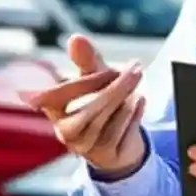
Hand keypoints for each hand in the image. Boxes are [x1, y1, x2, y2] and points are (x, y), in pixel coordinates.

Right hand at [21, 35, 147, 177]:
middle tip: (136, 69)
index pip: (60, 95)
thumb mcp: (94, 78)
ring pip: (108, 121)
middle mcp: (65, 131)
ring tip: (137, 83)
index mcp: (54, 109)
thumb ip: (86, 61)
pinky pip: (121, 133)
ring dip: (126, 100)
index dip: (85, 82)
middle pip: (90, 109)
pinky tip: (141, 101)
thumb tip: (75, 38)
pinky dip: (133, 115)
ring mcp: (85, 147)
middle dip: (115, 88)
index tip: (110, 69)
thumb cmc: (99, 102)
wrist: (116, 142)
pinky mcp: (105, 157)